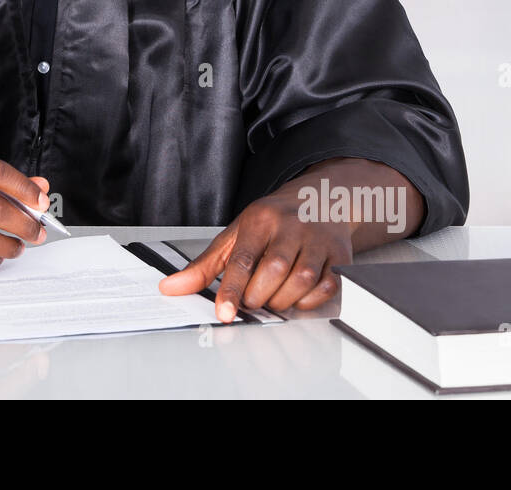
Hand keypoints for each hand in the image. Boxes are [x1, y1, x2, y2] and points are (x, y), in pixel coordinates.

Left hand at [157, 189, 352, 321]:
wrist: (320, 197)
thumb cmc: (271, 221)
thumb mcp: (234, 235)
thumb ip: (204, 266)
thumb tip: (171, 287)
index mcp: (259, 220)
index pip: (242, 258)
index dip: (231, 289)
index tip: (224, 313)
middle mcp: (290, 226)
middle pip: (273, 271)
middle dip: (258, 296)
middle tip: (252, 300)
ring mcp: (317, 239)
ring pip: (301, 280)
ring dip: (283, 300)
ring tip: (272, 298)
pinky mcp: (339, 254)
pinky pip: (326, 286)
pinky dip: (310, 301)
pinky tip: (297, 297)